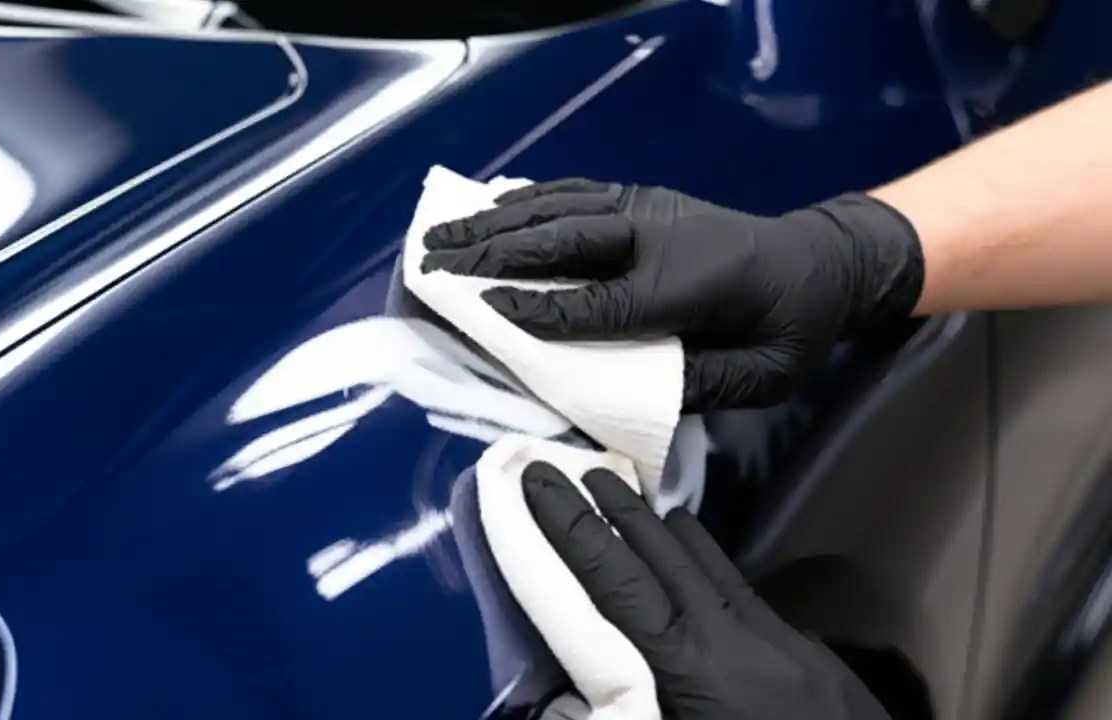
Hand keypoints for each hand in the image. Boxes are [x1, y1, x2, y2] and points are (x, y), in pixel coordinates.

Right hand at [422, 180, 922, 409]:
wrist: (825, 260)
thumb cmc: (793, 328)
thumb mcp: (767, 375)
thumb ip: (701, 386)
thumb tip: (630, 399)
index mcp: (691, 284)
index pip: (599, 304)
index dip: (538, 310)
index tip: (483, 312)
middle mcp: (661, 236)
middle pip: (563, 241)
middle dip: (492, 253)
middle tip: (432, 264)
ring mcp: (649, 209)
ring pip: (559, 209)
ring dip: (494, 222)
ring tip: (439, 233)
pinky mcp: (643, 198)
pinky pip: (576, 192)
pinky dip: (528, 197)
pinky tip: (490, 206)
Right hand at [521, 461, 888, 719]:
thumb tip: (558, 705)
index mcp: (687, 669)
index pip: (614, 579)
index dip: (570, 526)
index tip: (538, 480)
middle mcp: (729, 636)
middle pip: (660, 551)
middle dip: (612, 506)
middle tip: (573, 468)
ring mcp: (774, 636)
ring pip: (706, 560)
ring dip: (659, 527)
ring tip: (626, 497)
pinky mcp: (804, 648)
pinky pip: (741, 585)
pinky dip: (705, 560)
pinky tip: (696, 557)